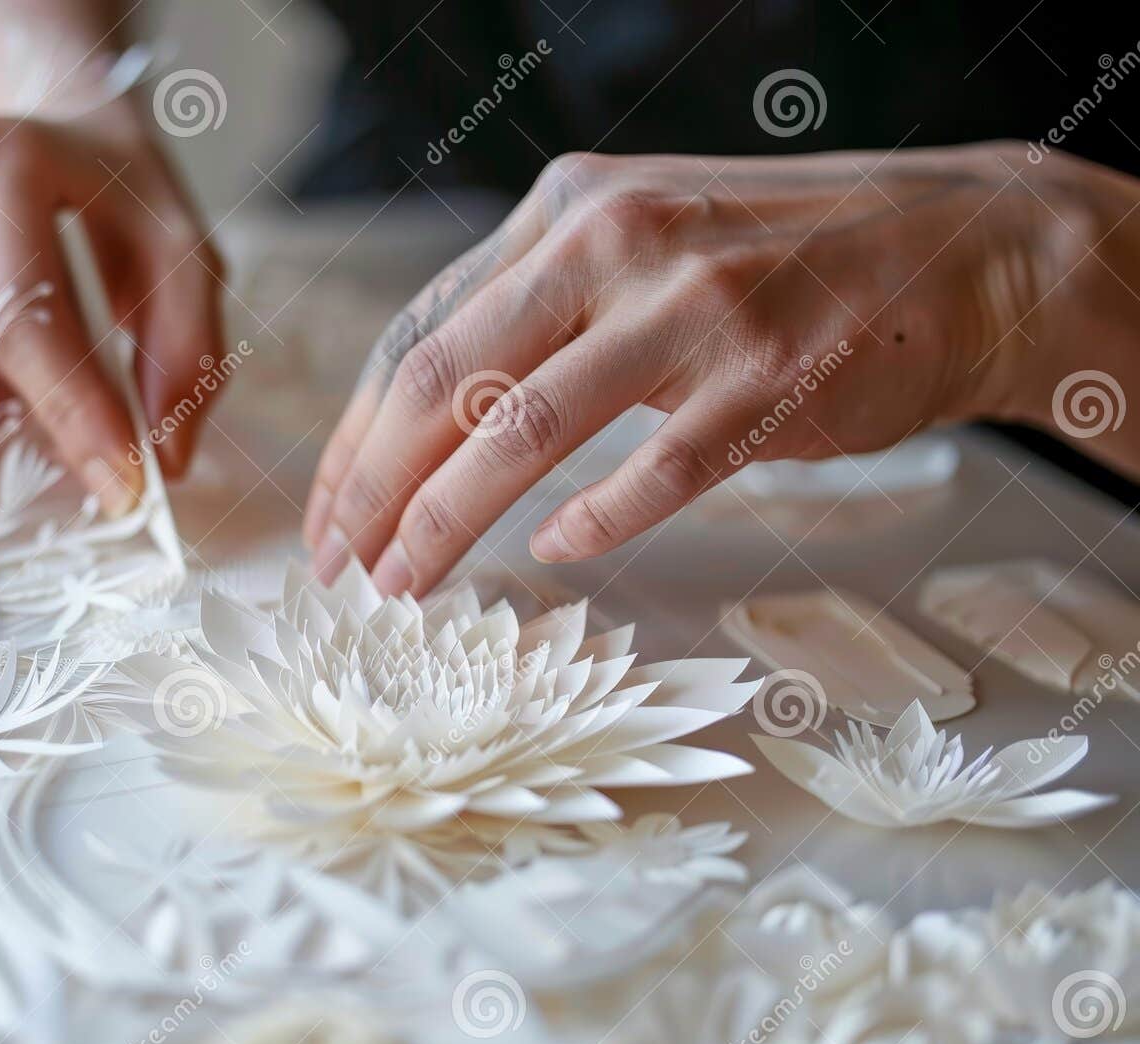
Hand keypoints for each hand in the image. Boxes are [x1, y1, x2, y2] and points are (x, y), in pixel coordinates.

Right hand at [0, 101, 224, 513]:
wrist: (22, 139)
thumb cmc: (106, 196)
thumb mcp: (180, 247)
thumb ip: (186, 346)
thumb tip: (164, 456)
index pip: (20, 319)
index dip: (72, 413)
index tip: (124, 485)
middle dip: (26, 449)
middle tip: (86, 475)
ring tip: (37, 444)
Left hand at [304, 143, 1135, 594]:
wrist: (961, 252)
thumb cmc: (783, 261)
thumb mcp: (640, 239)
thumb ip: (539, 302)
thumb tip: (428, 412)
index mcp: (565, 211)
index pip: (419, 333)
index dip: (357, 438)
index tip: (328, 515)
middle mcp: (612, 243)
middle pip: (443, 382)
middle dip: (372, 491)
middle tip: (340, 569)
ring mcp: (692, 310)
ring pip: (520, 432)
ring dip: (446, 523)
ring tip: (406, 586)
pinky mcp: (766, 381)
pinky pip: (652, 472)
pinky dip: (592, 523)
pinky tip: (554, 554)